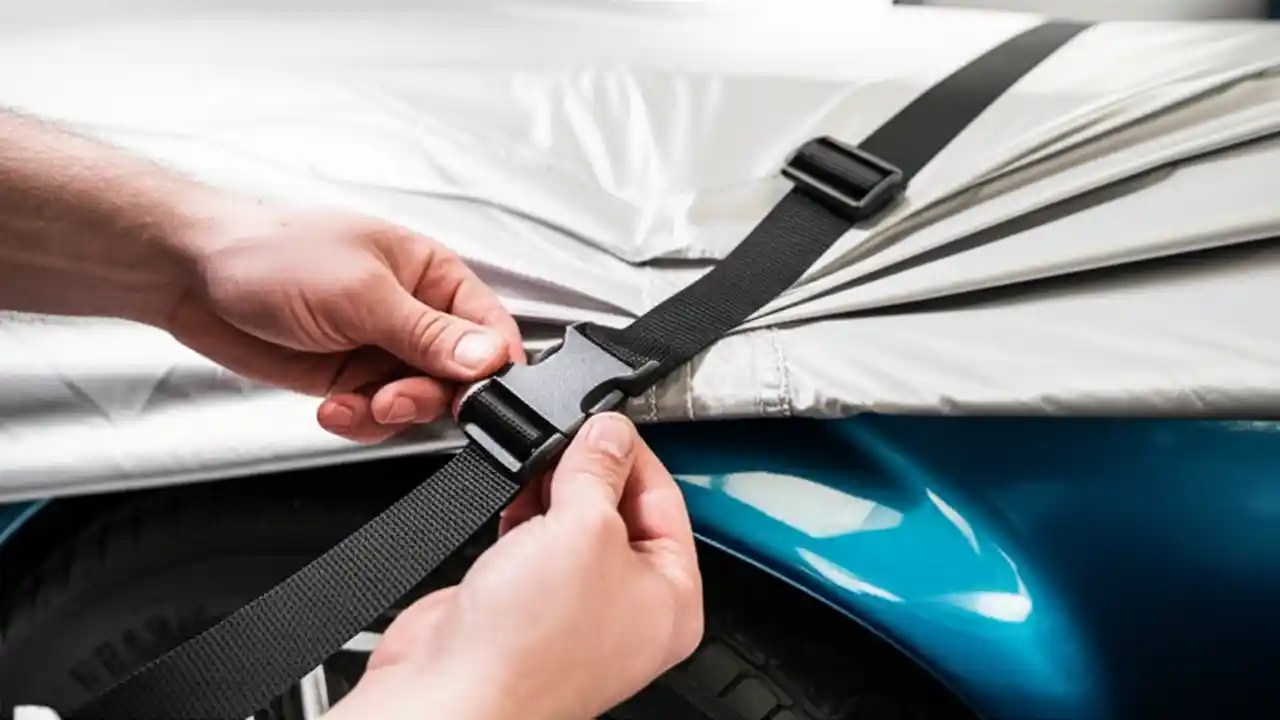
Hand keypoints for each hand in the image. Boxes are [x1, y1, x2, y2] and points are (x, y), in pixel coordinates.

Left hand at [164, 201, 523, 441]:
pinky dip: (359, 421)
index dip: (490, 367)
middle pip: (460, 377)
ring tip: (355, 402)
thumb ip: (428, 332)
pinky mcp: (351, 379)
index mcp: (433, 275)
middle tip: (395, 398)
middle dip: (429, 397)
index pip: (491, 329)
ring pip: (420, 404)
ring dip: (389, 414)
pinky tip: (332, 408)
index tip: (473, 392)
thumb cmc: (272, 255)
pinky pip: (378, 416)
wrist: (194, 276)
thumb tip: (489, 358)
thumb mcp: (361, 293)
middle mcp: (415, 314)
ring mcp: (383, 349)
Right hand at [324, 414, 703, 719]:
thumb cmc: (529, 648)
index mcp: (671, 600)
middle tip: (569, 437)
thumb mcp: (584, 529)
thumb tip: (609, 432)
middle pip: (620, 511)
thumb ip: (598, 470)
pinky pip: (533, 541)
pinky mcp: (523, 603)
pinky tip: (511, 489)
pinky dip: (522, 512)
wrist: (452, 694)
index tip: (607, 422)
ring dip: (553, 488)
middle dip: (591, 470)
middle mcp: (627, 609)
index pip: (667, 502)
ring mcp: (573, 608)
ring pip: (573, 524)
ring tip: (537, 462)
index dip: (635, 455)